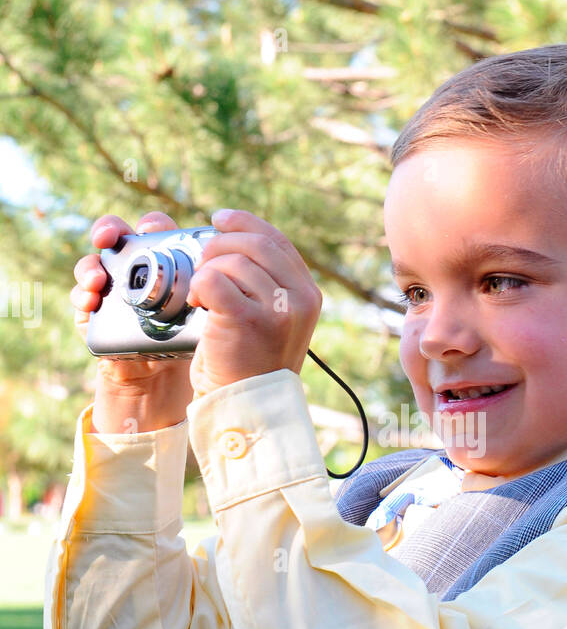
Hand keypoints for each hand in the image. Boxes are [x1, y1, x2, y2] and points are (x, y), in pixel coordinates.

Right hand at [71, 211, 192, 393]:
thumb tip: (215, 280)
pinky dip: (82, 296)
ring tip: (97, 280)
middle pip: (116, 236)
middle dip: (108, 229)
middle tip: (107, 238)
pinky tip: (90, 302)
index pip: (155, 231)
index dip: (151, 224)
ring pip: (93, 264)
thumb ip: (207, 293)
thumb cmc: (185, 336)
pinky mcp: (94, 311)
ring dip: (90, 267)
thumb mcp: (201, 312)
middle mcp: (133, 267)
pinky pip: (82, 297)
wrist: (163, 375)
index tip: (150, 228)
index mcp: (163, 260)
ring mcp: (110, 287)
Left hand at [185, 208, 322, 400]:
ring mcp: (277, 309)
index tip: (220, 219)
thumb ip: (267, 286)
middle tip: (201, 263)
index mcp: (308, 295)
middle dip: (219, 245)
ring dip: (206, 272)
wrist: (248, 409)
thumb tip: (235, 243)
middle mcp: (299, 299)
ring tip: (200, 298)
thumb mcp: (274, 321)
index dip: (246, 224)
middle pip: (254, 244)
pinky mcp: (248, 319)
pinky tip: (197, 305)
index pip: (277, 241)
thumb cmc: (252, 367)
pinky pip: (213, 280)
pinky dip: (198, 286)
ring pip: (231, 262)